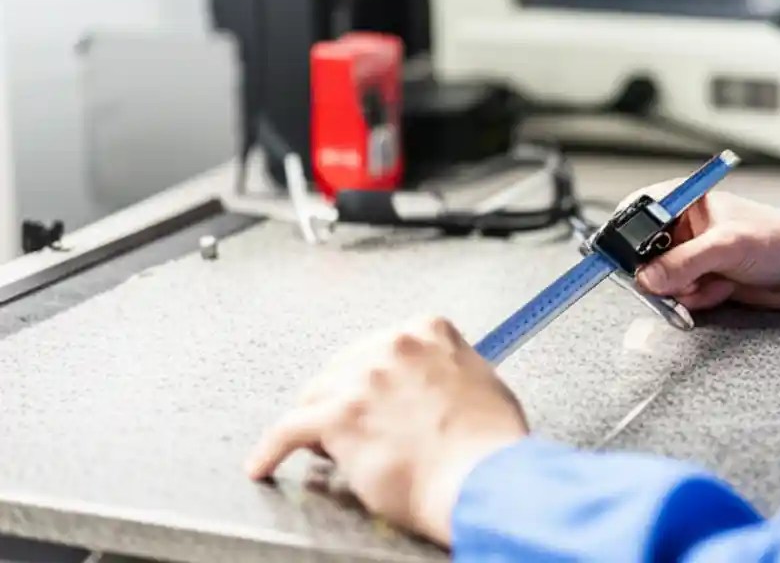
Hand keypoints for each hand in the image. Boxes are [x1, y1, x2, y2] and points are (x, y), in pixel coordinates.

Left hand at [245, 318, 528, 545]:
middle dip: (344, 396)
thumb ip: (449, 370)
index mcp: (429, 331)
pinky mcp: (336, 417)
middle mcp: (392, 346)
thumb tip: (436, 386)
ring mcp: (361, 379)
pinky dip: (271, 450)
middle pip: (344, 366)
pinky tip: (263, 463)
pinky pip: (286, 430)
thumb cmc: (489, 442)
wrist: (481, 476)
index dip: (375, 376)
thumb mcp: (482, 381)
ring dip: (315, 421)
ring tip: (316, 446)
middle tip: (351, 425)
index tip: (372, 393)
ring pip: (315, 395)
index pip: (384, 345)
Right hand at [625, 184, 779, 310]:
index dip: (625, 240)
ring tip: (715, 283)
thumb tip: (645, 278)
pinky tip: (723, 291)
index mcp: (685, 201)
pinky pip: (680, 297)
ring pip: (659, 282)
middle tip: (680, 280)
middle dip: (660, 274)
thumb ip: (683, 262)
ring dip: (683, 290)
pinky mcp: (703, 280)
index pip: (636, 214)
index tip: (623, 263)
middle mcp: (684, 227)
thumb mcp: (727, 247)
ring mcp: (692, 256)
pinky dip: (697, 300)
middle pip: (641, 255)